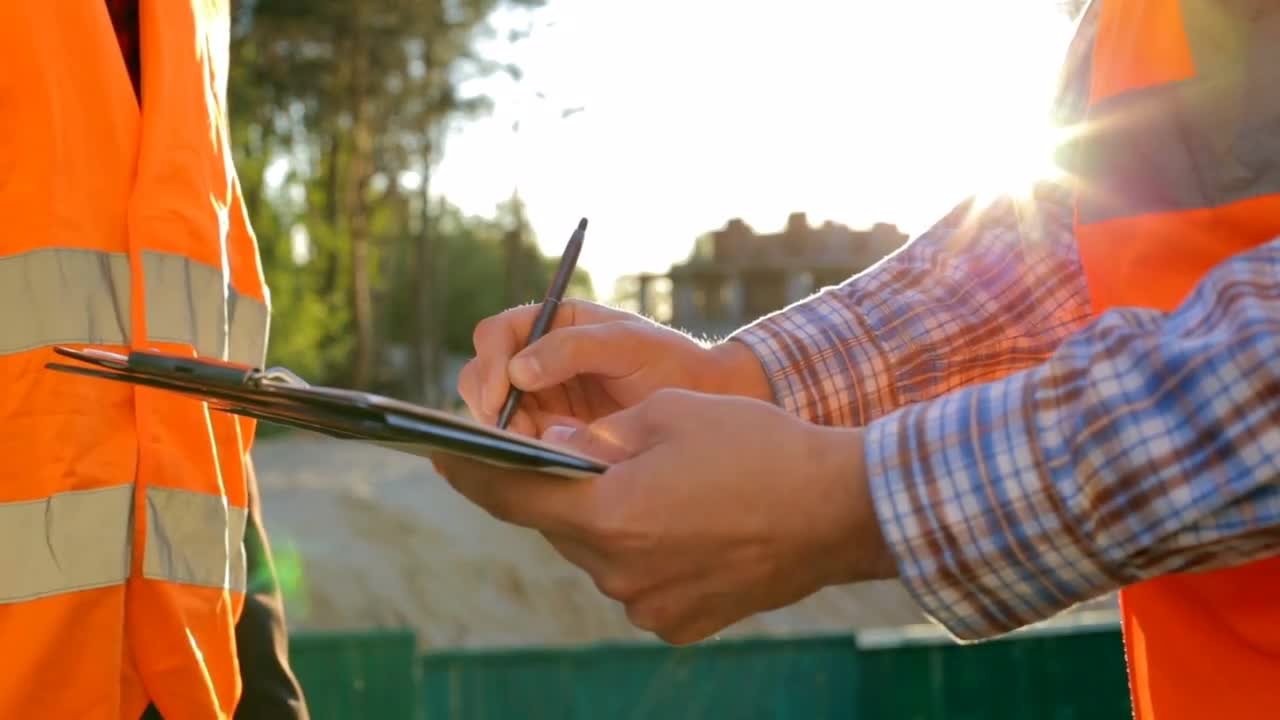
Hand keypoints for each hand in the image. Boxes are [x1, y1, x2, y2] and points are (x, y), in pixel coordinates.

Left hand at [432, 389, 896, 644]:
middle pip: (557, 523)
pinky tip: (680, 521)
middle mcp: (618, 570)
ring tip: (647, 485)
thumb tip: (555, 443)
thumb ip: (597, 432)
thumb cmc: (758, 447)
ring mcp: (647, 605)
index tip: (437, 451)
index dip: (468, 470)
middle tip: (567, 452)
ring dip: (605, 518)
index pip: (511, 492)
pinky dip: (640, 548)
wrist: (840, 510)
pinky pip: (635, 580)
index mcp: (609, 512)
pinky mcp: (676, 623)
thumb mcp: (668, 413)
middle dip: (557, 486)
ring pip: (597, 552)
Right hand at [457, 300, 770, 437]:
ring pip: (493, 413)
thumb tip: (518, 371)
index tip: (506, 392)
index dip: (492, 361)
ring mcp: (542, 399)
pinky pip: (518, 442)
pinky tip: (548, 458)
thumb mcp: (628, 345)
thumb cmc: (670, 361)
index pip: (497, 334)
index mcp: (553, 324)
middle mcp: (538, 359)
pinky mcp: (552, 434)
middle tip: (516, 430)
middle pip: (481, 375)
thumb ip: (573, 349)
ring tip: (536, 446)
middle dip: (490, 402)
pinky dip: (521, 451)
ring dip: (503, 431)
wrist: (703, 403)